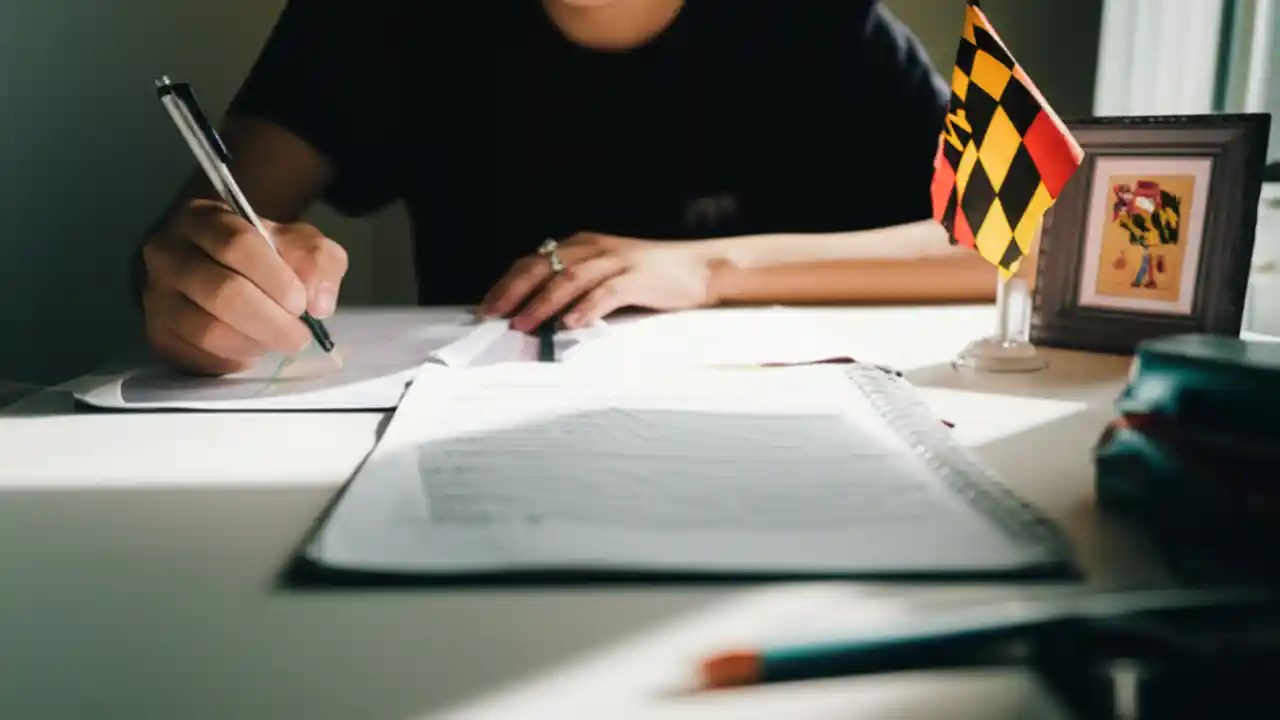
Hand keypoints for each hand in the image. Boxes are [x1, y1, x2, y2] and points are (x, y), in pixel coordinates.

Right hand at [140, 198, 347, 374]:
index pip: (237, 244)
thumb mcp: (299, 243)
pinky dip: (233, 360)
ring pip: (207, 330)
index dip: (276, 279)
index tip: (301, 303)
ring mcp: (156, 296)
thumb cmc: (263, 254)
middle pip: (222, 293)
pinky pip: (198, 357)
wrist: (222, 270)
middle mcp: (168, 253)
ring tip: (277, 341)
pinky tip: (251, 349)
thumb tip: (319, 303)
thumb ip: (318, 261)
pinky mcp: (157, 334)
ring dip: (255, 343)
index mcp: (203, 219)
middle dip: (271, 321)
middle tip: (299, 335)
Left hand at [479, 232, 719, 331]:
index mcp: (583, 246)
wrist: (699, 268)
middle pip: (544, 266)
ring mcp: (616, 262)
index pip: (534, 261)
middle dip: (514, 291)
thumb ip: (578, 286)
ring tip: (524, 324)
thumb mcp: (607, 272)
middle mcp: (594, 249)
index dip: (507, 282)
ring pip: (569, 279)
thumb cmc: (651, 276)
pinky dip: (586, 308)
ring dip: (543, 303)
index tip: (487, 306)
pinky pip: (606, 293)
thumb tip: (541, 313)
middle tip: (493, 315)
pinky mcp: (637, 278)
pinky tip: (571, 324)